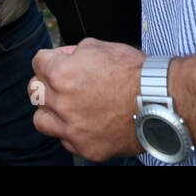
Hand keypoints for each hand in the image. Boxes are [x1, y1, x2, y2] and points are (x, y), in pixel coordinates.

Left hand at [29, 38, 144, 161]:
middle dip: (47, 83)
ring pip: (41, 121)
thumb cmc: (134, 72)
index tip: (59, 62)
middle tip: (62, 83)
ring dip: (51, 112)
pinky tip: (85, 124)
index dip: (50, 59)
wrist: (160, 101)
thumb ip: (74, 53)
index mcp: (61, 74)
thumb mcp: (99, 46)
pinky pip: (66, 141)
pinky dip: (71, 133)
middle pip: (35, 91)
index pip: (38, 62)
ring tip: (66, 108)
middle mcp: (62, 103)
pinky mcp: (87, 148)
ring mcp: (73, 129)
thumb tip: (63, 57)